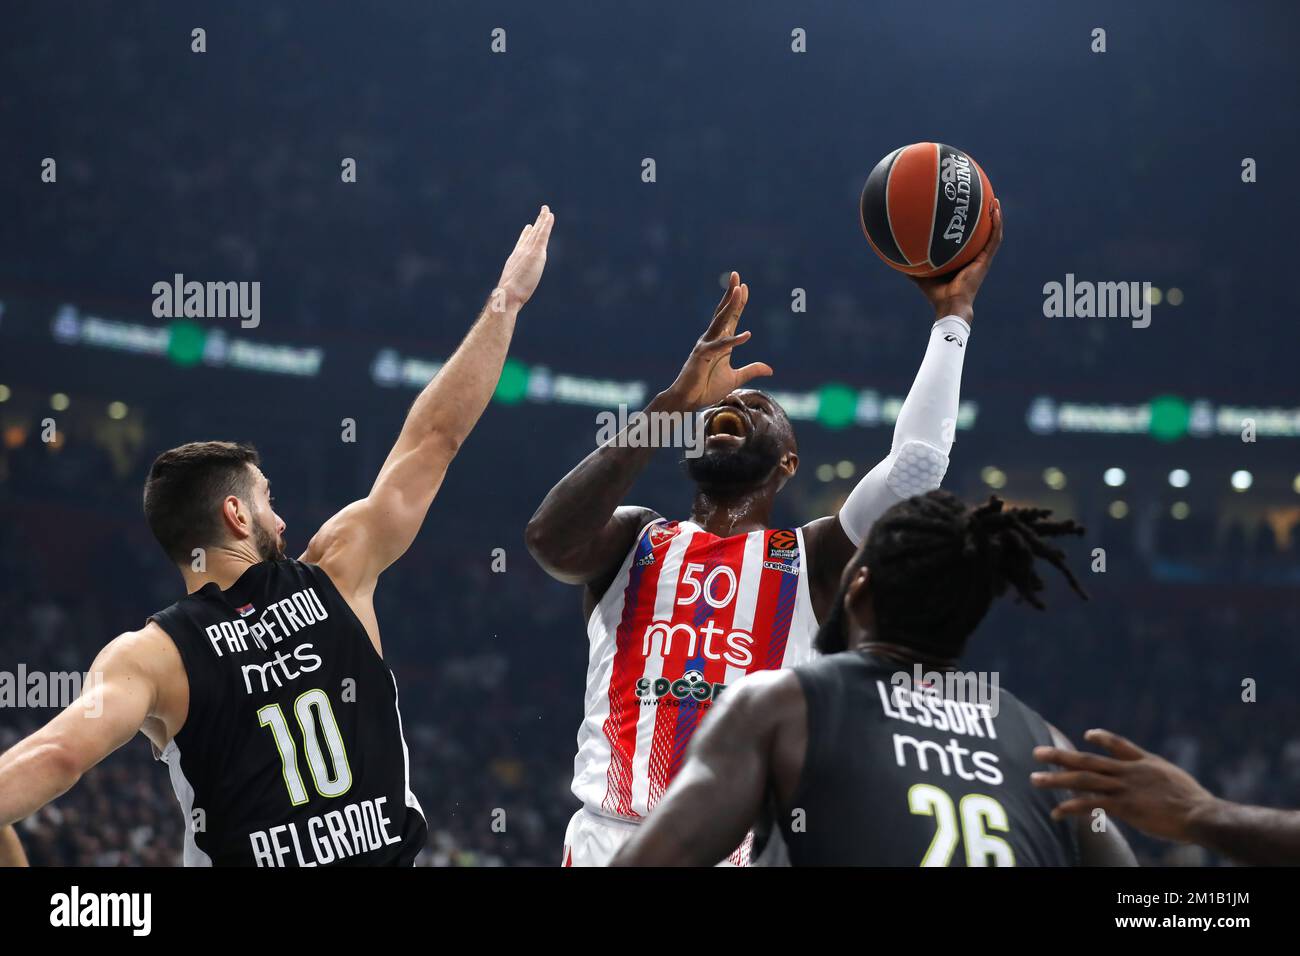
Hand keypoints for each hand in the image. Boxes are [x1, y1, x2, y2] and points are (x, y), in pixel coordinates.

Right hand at [494, 205, 554, 311]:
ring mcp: (528, 251)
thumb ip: (513, 289)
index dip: (525, 235)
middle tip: (541, 214)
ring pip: (537, 232)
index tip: (528, 227)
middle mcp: (520, 252)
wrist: (508, 294)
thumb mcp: (512, 290)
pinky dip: (546, 224)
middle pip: (530, 235)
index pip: (521, 244)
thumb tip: (507, 301)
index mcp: (515, 260)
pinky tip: (550, 216)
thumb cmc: (508, 297)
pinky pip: (542, 234)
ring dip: (542, 220)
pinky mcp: (535, 252)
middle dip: (536, 224)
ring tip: (547, 210)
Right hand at [663, 272, 772, 409]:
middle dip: (731, 294)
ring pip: (720, 322)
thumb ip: (751, 370)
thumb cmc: (706, 388)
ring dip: (731, 306)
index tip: (744, 286)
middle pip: (723, 313)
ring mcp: (706, 346)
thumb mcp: (735, 378)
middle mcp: (711, 340)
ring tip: (740, 290)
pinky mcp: (702, 357)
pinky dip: (733, 341)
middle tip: (736, 275)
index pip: (730, 318)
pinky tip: (747, 334)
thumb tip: (770, 369)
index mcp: (720, 342)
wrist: (688, 401)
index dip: (738, 303)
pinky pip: (720, 347)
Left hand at [910, 197, 1002, 324]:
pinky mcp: (985, 260)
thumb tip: (895, 255)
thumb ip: (912, 264)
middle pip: (982, 233)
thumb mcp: (921, 274)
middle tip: (983, 199)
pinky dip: (996, 225)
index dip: (969, 226)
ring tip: (995, 200)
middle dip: (984, 217)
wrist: (949, 303)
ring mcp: (982, 259)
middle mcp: (975, 257)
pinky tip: (995, 211)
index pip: (968, 239)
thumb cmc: (935, 293)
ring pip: (993, 234)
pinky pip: (994, 239)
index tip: (966, 210)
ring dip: (995, 217)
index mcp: (963, 260)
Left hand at [1031, 728, 1218, 842]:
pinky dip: (1071, 808)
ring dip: (1056, 779)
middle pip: (1088, 760)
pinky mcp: (1124, 806)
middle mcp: (1130, 771)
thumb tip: (1157, 785)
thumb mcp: (1176, 781)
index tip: (1088, 734)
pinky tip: (1056, 812)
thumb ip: (1160, 779)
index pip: (1120, 745)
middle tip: (1036, 752)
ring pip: (1083, 780)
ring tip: (1034, 779)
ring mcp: (1125, 788)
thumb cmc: (1195, 804)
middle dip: (1061, 756)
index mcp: (1145, 763)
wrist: (1202, 814)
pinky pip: (1091, 805)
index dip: (1103, 738)